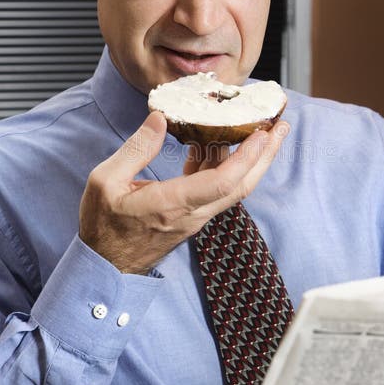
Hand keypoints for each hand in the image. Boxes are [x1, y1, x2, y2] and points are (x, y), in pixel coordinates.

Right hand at [79, 111, 289, 273]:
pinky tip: (217, 143)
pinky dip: (223, 164)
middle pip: (241, 185)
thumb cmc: (102, 227)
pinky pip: (215, 188)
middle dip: (265, 156)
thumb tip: (159, 119)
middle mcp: (192, 213)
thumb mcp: (106, 182)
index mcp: (173, 204)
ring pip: (232, 187)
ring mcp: (194, 216)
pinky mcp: (190, 216)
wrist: (105, 265)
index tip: (262, 133)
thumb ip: (135, 149)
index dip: (246, 157)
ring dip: (249, 159)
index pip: (222, 182)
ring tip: (260, 128)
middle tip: (280, 127)